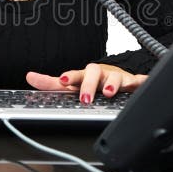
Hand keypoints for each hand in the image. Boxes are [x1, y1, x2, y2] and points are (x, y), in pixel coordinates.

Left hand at [26, 63, 147, 103]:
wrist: (117, 79)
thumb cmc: (93, 82)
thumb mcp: (72, 84)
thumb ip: (50, 83)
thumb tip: (30, 76)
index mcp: (85, 75)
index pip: (76, 74)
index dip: (70, 77)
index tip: (63, 80)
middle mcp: (100, 74)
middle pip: (95, 73)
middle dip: (90, 85)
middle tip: (85, 98)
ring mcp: (116, 77)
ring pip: (116, 77)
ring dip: (113, 84)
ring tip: (109, 94)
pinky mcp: (132, 82)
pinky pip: (138, 81)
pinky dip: (142, 82)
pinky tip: (143, 84)